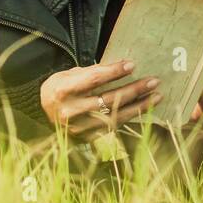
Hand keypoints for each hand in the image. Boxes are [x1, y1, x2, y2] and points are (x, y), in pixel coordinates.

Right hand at [39, 59, 160, 135]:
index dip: (114, 72)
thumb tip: (122, 67)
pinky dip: (130, 117)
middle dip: (134, 89)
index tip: (132, 65)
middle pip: (108, 99)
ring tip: (156, 96)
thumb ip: (93, 71)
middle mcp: (70, 111)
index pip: (94, 79)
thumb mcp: (70, 74)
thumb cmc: (61, 88)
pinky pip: (113, 127)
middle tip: (153, 81)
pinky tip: (143, 108)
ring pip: (115, 116)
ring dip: (139, 106)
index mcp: (63, 91)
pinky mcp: (87, 138)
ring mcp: (79, 128)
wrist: (45, 113)